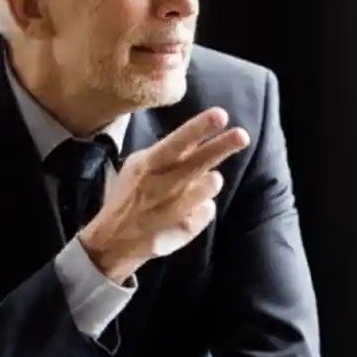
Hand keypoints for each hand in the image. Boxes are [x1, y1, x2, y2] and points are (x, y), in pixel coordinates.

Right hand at [79, 107, 249, 281]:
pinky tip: (190, 209)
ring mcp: (173, 209)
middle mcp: (161, 185)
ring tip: (212, 179)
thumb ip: (170, 152)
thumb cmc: (132, 194)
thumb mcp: (142, 166)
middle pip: (196, 163)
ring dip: (210, 183)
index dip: (199, 128)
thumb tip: (200, 136)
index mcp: (149, 164)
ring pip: (205, 190)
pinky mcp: (183, 229)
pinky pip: (206, 211)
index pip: (176, 141)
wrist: (113, 240)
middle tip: (242, 135)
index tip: (221, 115)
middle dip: (221, 147)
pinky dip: (203, 207)